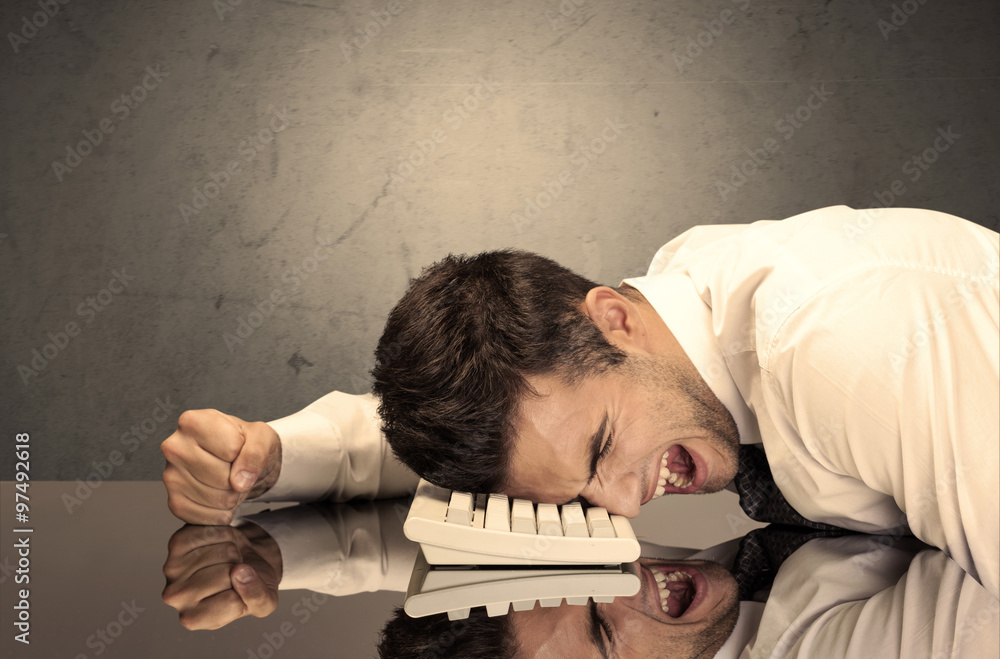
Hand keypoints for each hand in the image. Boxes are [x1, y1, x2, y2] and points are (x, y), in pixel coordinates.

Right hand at [161, 409, 281, 523]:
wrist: (239, 459)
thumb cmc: (245, 442)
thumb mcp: (261, 436)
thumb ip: (255, 453)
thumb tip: (239, 482)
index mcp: (192, 422)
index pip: (231, 449)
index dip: (243, 452)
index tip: (238, 446)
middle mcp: (174, 447)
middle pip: (223, 477)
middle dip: (238, 477)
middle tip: (234, 467)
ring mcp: (171, 475)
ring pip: (217, 498)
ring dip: (232, 495)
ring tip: (227, 479)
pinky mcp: (174, 501)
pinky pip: (205, 517)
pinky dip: (220, 512)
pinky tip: (219, 495)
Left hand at [162, 523, 281, 629]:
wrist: (241, 560)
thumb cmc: (248, 587)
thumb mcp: (264, 601)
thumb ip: (257, 596)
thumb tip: (239, 572)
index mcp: (194, 618)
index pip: (231, 602)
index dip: (246, 591)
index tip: (239, 590)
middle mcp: (176, 597)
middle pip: (225, 574)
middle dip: (238, 568)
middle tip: (234, 572)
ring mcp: (173, 568)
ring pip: (221, 551)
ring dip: (233, 550)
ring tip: (227, 559)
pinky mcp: (177, 542)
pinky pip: (212, 533)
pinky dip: (224, 533)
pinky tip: (220, 544)